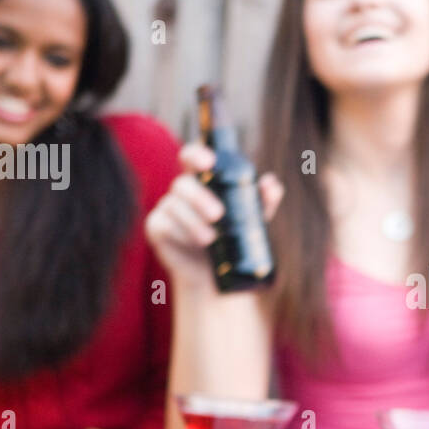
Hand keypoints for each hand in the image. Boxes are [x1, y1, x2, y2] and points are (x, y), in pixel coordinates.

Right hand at [144, 143, 284, 291]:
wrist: (213, 274)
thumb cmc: (233, 238)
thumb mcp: (253, 219)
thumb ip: (263, 200)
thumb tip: (272, 184)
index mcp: (203, 180)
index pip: (193, 157)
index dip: (197, 154)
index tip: (209, 161)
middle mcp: (182, 190)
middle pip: (183, 184)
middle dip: (199, 197)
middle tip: (218, 215)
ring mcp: (167, 207)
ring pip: (173, 206)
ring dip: (192, 221)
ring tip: (211, 239)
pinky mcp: (157, 227)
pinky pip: (163, 225)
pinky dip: (180, 234)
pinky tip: (194, 243)